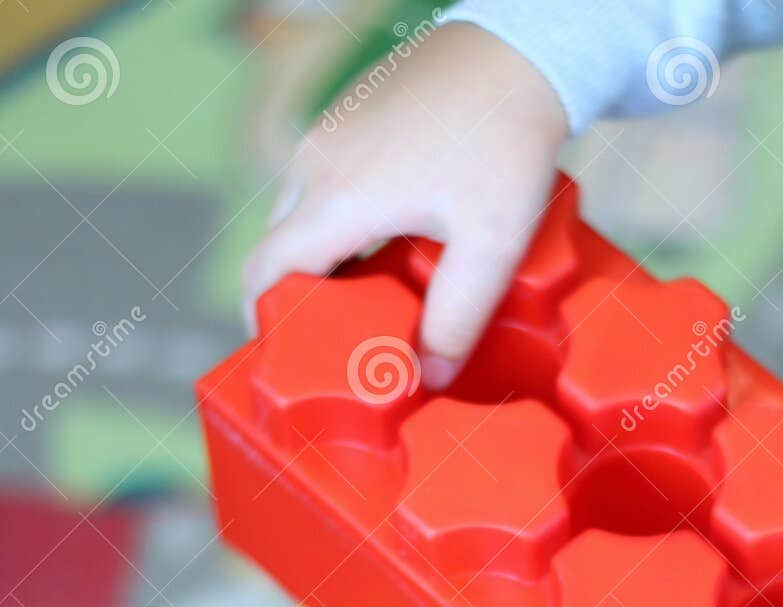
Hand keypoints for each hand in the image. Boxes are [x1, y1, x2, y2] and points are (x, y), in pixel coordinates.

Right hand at [242, 23, 567, 386]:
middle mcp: (317, 163)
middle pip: (279, 248)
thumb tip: (428, 380)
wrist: (518, 48)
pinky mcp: (348, 119)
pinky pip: (321, 186)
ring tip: (367, 306)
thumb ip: (456, 319)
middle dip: (298, 300)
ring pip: (300, 216)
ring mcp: (328, 135)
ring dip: (322, 263)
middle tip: (339, 346)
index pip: (265, 270)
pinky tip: (385, 249)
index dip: (262, 321)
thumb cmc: (505, 141)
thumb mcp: (492, 245)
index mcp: (337, 199)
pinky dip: (337, 226)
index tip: (282, 358)